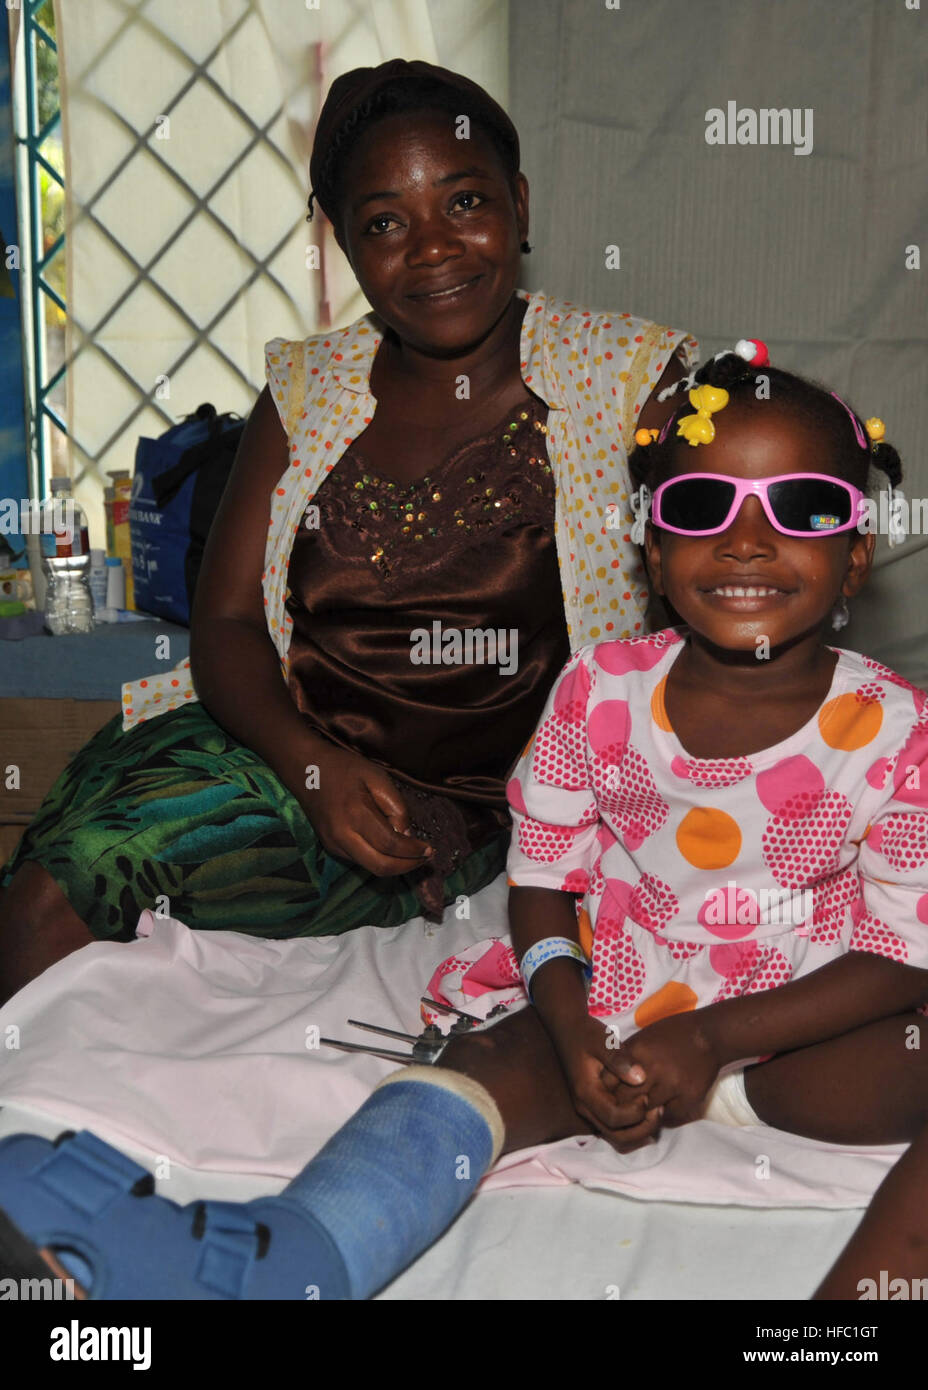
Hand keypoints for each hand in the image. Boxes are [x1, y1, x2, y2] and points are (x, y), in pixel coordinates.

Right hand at [299, 744, 433, 876]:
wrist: (306, 770)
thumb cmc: (345, 769)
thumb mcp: (378, 777)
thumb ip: (396, 806)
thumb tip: (406, 834)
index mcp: (355, 814)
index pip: (390, 845)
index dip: (413, 851)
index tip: (430, 849)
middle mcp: (342, 835)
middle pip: (380, 866)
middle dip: (407, 867)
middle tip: (425, 858)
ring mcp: (334, 844)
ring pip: (371, 868)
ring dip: (395, 866)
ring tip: (413, 854)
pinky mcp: (331, 848)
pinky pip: (361, 861)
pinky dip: (380, 859)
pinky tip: (391, 848)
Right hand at [553, 1016, 662, 1153]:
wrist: (568, 1029)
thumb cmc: (586, 1033)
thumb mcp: (602, 1041)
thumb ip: (619, 1059)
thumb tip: (640, 1078)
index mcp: (586, 1092)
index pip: (613, 1117)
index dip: (634, 1112)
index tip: (647, 1095)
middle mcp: (585, 1107)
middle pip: (615, 1135)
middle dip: (641, 1129)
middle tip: (660, 1110)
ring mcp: (590, 1109)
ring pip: (616, 1137)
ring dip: (639, 1132)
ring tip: (657, 1113)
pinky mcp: (596, 1107)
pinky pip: (615, 1129)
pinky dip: (633, 1129)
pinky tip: (648, 1114)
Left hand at [613, 1013, 721, 1126]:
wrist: (708, 1035)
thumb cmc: (672, 1034)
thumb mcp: (642, 1039)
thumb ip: (624, 1059)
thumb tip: (605, 1081)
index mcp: (636, 1053)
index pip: (609, 1083)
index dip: (608, 1092)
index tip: (612, 1095)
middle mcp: (651, 1070)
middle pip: (625, 1100)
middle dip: (624, 1106)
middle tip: (626, 1108)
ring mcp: (671, 1085)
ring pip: (647, 1111)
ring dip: (646, 1112)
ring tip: (647, 1109)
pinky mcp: (689, 1096)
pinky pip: (669, 1116)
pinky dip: (666, 1114)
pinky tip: (667, 1105)